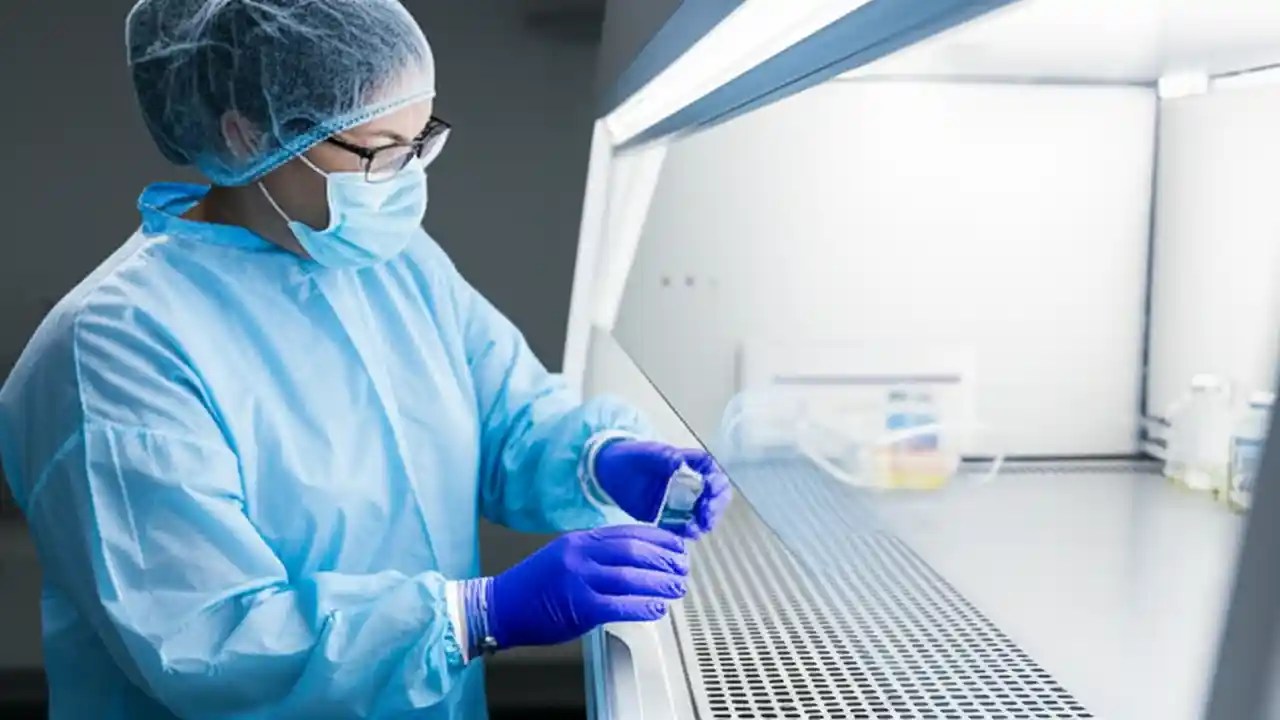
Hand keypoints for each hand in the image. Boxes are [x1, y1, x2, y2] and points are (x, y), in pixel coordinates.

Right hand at [486, 526, 688, 648]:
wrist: (500, 606)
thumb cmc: (533, 586)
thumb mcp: (565, 556)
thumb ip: (597, 555)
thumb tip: (637, 561)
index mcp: (580, 540)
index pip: (629, 532)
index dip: (659, 539)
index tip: (677, 546)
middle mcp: (581, 554)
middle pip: (635, 551)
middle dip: (665, 560)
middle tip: (682, 568)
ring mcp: (579, 579)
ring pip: (632, 576)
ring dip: (660, 584)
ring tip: (675, 588)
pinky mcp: (579, 606)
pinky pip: (620, 605)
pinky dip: (643, 606)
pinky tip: (656, 609)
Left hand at [594, 440, 732, 538]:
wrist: (608, 471)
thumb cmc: (631, 455)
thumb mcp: (648, 452)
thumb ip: (665, 457)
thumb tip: (680, 461)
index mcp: (688, 465)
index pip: (713, 472)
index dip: (717, 481)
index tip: (710, 487)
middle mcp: (688, 485)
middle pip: (715, 497)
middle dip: (716, 506)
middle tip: (707, 513)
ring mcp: (679, 503)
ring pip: (703, 514)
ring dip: (706, 521)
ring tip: (700, 525)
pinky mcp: (667, 518)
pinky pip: (683, 527)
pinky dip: (688, 530)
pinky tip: (687, 532)